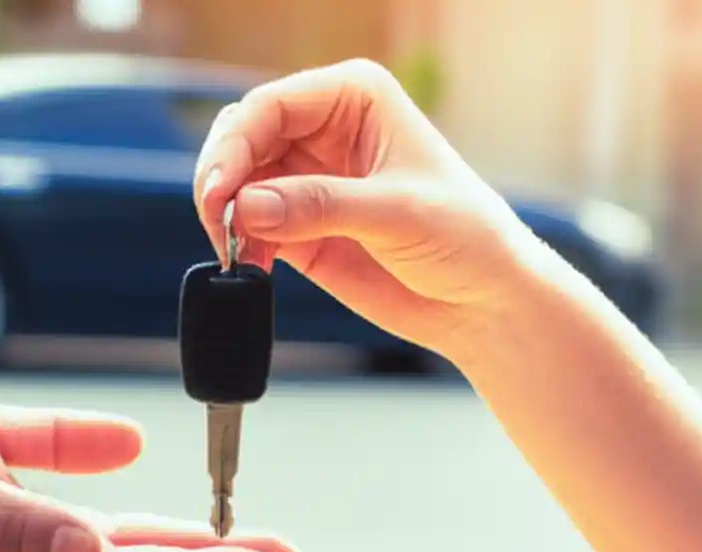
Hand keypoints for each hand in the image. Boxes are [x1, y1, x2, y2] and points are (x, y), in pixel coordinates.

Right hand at [194, 58, 558, 359]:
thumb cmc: (466, 238)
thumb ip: (320, 205)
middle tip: (218, 222)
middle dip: (221, 178)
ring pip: (237, 183)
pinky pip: (247, 227)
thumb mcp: (398, 213)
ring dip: (225, 216)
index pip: (270, 105)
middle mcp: (324, 130)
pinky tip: (249, 268)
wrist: (483, 303)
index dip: (235, 145)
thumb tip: (247, 206)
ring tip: (236, 251)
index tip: (220, 192)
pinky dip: (237, 247)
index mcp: (354, 98)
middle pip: (242, 139)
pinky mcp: (298, 227)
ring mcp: (307, 180)